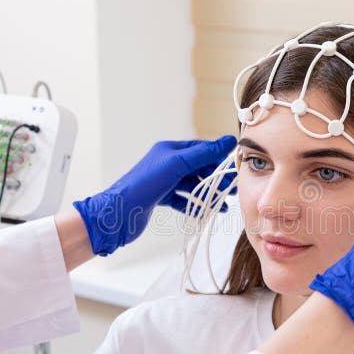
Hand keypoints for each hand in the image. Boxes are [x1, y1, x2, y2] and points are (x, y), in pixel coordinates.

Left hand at [74, 136, 236, 255]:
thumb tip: (229, 140)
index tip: (235, 166)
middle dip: (216, 177)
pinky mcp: (160, 198)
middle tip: (232, 188)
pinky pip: (183, 199)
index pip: (200, 149)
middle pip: (198, 167)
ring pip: (192, 185)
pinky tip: (207, 211)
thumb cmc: (144, 184)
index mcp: (169, 150)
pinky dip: (196, 204)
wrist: (118, 213)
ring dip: (208, 193)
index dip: (218, 156)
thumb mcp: (177, 164)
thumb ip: (204, 153)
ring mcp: (163, 181)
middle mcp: (166, 164)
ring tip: (223, 203)